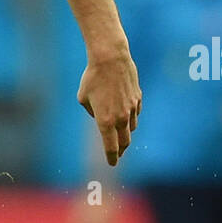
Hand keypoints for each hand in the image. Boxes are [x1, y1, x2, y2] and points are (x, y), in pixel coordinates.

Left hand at [77, 51, 141, 166]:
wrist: (111, 58)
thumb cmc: (92, 77)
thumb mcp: (83, 98)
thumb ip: (92, 112)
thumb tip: (100, 117)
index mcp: (105, 121)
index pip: (111, 147)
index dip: (112, 158)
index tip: (112, 163)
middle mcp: (121, 118)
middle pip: (125, 142)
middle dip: (121, 150)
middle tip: (118, 154)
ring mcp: (132, 108)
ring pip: (131, 128)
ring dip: (126, 133)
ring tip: (121, 135)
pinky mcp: (138, 98)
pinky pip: (136, 114)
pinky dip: (131, 118)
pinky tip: (126, 116)